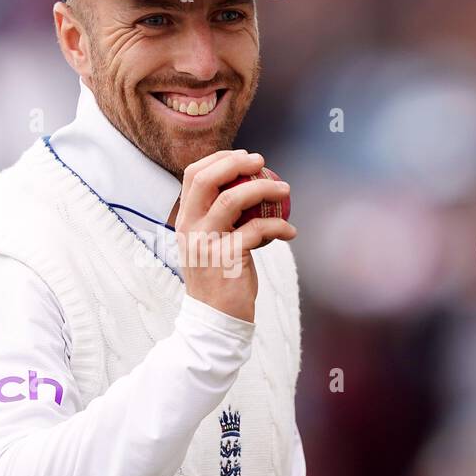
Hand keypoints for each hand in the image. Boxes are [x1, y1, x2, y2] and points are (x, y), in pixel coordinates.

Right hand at [173, 149, 294, 323]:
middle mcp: (190, 228)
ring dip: (265, 188)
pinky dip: (279, 227)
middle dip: (236, 163)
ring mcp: (206, 242)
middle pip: (207, 179)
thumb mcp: (208, 245)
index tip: (243, 156)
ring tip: (285, 190)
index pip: (192, 175)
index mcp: (184, 221)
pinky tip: (290, 231)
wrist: (215, 320)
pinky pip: (258, 230)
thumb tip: (246, 191)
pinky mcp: (227, 258)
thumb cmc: (218, 280)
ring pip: (234, 199)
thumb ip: (217, 220)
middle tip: (262, 162)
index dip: (218, 159)